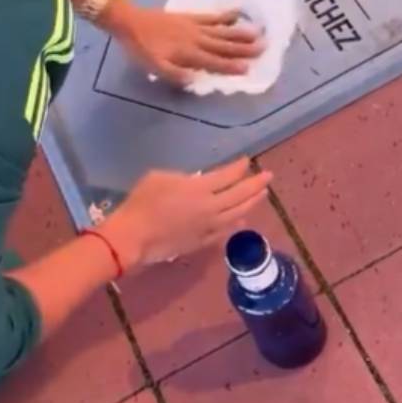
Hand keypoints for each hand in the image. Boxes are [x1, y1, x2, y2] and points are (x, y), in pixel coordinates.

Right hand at [103, 159, 272, 269]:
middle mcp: (211, 207)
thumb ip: (185, 178)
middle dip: (256, 184)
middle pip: (240, 194)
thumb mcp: (160, 177)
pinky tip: (242, 220)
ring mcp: (209, 226)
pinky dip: (236, 224)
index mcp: (200, 188)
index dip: (239, 167)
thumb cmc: (141, 203)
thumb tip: (198, 182)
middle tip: (268, 176)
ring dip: (252, 203)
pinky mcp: (203, 241)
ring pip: (238, 213)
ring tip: (263, 195)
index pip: (228, 176)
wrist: (133, 237)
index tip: (247, 161)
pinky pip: (225, 231)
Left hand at [106, 3, 261, 85]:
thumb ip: (175, 74)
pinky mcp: (190, 17)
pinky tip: (238, 13)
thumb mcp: (153, 66)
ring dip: (240, 33)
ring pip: (222, 31)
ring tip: (258, 33)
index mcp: (188, 54)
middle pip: (223, 45)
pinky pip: (211, 16)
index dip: (231, 66)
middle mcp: (196, 40)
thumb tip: (197, 79)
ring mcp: (195, 27)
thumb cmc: (140, 48)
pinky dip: (225, 15)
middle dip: (244, 48)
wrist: (129, 21)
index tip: (249, 68)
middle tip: (264, 47)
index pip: (213, 62)